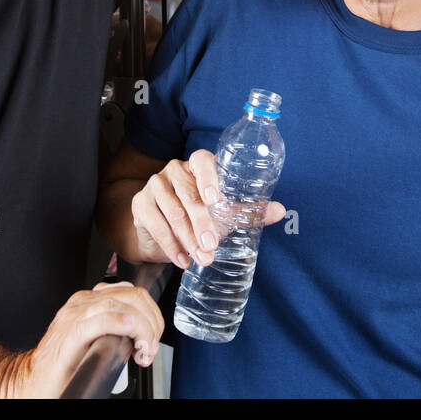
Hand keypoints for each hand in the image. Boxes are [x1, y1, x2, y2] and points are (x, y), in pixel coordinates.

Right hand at [0, 282, 164, 397]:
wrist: (34, 380)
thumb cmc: (64, 363)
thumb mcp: (97, 336)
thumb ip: (117, 326)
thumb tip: (146, 332)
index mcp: (91, 300)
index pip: (134, 293)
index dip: (152, 315)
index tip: (153, 339)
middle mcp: (84, 302)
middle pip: (134, 296)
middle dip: (152, 322)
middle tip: (150, 347)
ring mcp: (76, 315)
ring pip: (123, 305)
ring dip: (143, 328)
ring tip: (143, 350)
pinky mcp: (72, 332)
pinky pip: (103, 319)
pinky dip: (123, 324)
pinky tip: (131, 335)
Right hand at [130, 149, 285, 268]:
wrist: (159, 228)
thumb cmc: (197, 214)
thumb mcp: (223, 212)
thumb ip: (248, 211)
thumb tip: (280, 211)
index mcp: (197, 165)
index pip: (202, 160)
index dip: (208, 177)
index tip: (215, 199)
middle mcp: (174, 171)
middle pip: (188, 195)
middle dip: (202, 224)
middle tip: (212, 246)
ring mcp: (155, 185)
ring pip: (173, 213)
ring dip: (188, 239)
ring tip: (201, 258)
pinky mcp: (140, 204)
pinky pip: (156, 225)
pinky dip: (170, 245)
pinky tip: (182, 259)